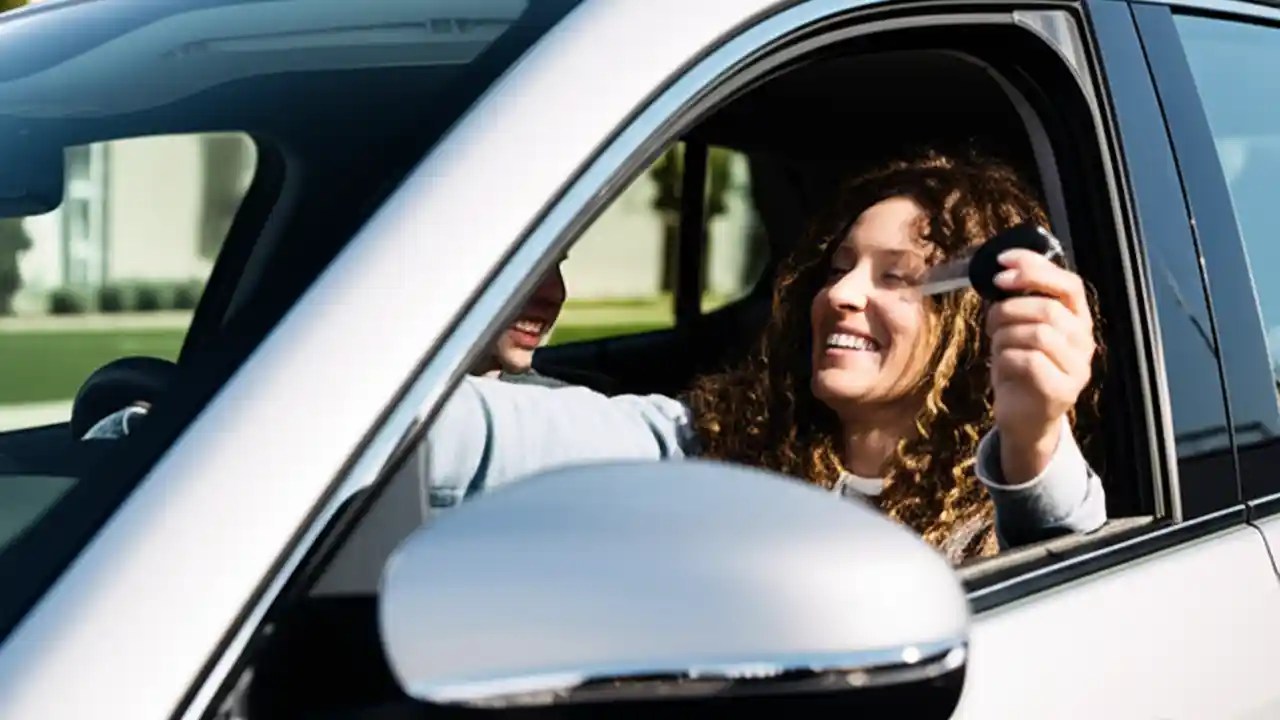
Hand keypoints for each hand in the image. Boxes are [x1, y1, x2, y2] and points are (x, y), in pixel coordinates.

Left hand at [985, 249, 1095, 482]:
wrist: (1023, 419)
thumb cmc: (1018, 368)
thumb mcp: (1018, 328)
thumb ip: (1019, 301)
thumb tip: (1003, 270)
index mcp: (1077, 319)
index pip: (1068, 283)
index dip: (1034, 268)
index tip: (1001, 266)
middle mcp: (1084, 341)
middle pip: (1048, 309)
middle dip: (1009, 309)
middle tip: (991, 322)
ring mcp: (1077, 368)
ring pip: (1038, 333)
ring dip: (1005, 336)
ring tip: (998, 346)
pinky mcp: (1062, 391)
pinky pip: (1029, 361)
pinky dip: (1006, 359)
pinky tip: (1003, 367)